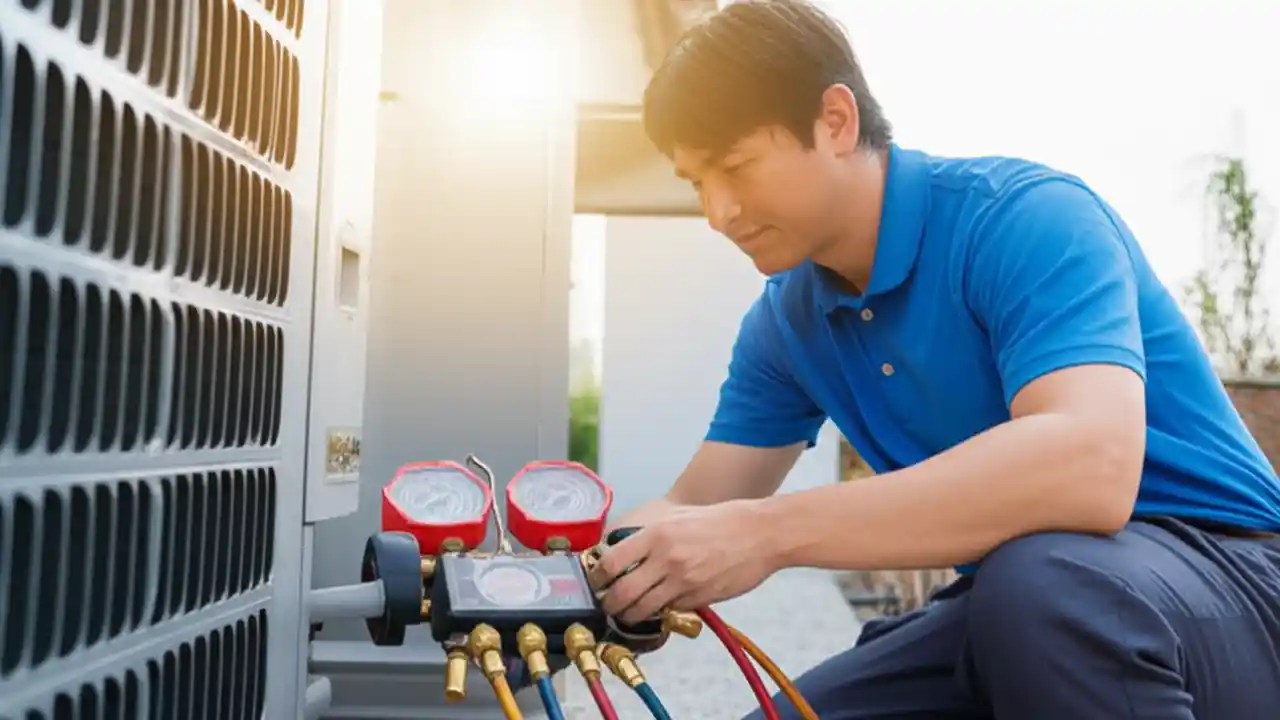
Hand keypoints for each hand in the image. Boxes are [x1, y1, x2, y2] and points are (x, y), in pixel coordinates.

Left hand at [589, 500, 778, 624]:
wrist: (759, 533)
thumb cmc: (720, 521)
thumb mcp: (678, 516)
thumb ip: (649, 533)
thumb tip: (622, 549)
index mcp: (657, 534)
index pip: (612, 562)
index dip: (598, 577)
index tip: (596, 582)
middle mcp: (666, 559)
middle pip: (623, 594)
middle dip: (610, 605)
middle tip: (608, 606)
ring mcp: (684, 581)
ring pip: (644, 610)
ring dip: (632, 616)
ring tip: (629, 614)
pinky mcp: (699, 598)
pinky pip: (671, 611)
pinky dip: (662, 613)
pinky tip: (661, 608)